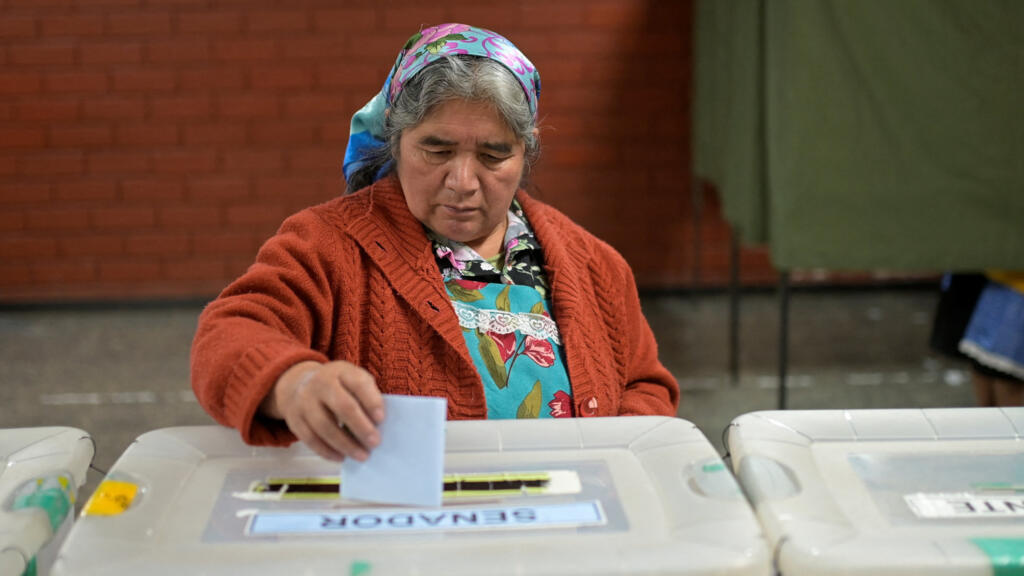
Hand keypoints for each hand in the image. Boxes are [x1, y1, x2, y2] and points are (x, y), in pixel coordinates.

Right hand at [261, 360, 384, 461]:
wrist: (298, 384)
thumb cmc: (338, 386)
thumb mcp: (353, 380)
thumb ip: (367, 396)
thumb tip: (378, 425)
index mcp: (341, 371)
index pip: (358, 384)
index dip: (371, 401)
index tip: (381, 419)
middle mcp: (321, 383)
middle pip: (342, 406)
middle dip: (361, 427)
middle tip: (375, 443)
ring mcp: (304, 401)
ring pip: (325, 426)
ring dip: (346, 444)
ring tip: (362, 455)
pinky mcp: (294, 419)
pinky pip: (310, 439)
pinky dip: (327, 451)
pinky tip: (341, 457)